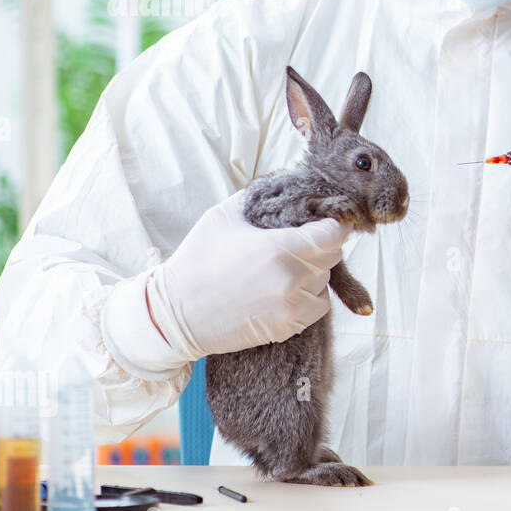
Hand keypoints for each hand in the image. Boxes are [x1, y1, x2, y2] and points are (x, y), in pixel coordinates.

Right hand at [145, 188, 352, 359]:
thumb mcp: (223, 217)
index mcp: (280, 248)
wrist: (176, 313)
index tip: (327, 221)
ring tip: (289, 266)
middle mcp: (293, 278)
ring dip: (316, 272)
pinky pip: (318, 306)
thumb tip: (284, 185)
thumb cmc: (198, 261)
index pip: (334, 233)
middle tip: (303, 240)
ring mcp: (292, 306)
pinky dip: (311, 296)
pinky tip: (288, 288)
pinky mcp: (288, 326)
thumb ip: (258, 198)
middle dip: (323, 245)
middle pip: (333, 255)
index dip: (334, 224)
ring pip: (326, 281)